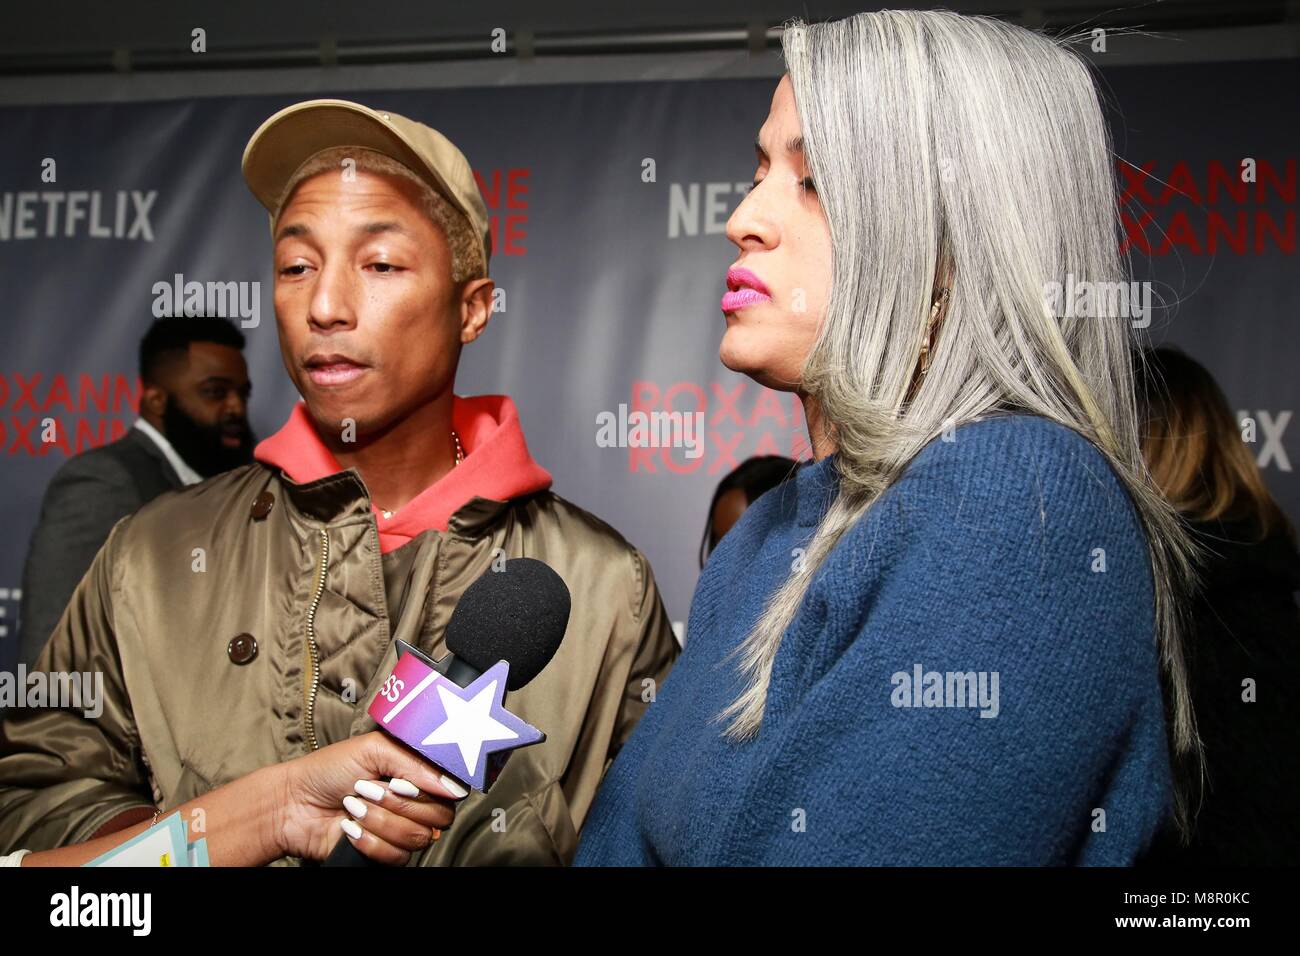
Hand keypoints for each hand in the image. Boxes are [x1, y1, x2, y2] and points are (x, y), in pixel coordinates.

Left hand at [274, 731, 466, 863]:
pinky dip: (371, 842)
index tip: (403, 781)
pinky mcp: (384, 854)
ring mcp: (400, 830)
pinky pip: (397, 857)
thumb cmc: (328, 770)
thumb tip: (449, 785)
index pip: (451, 789)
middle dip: (400, 804)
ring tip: (356, 807)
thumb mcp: (373, 749)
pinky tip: (352, 828)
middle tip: (372, 790)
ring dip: (380, 821)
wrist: (294, 803)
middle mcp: (414, 803)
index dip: (432, 789)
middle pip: (440, 817)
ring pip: (417, 838)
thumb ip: (415, 763)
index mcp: (416, 775)